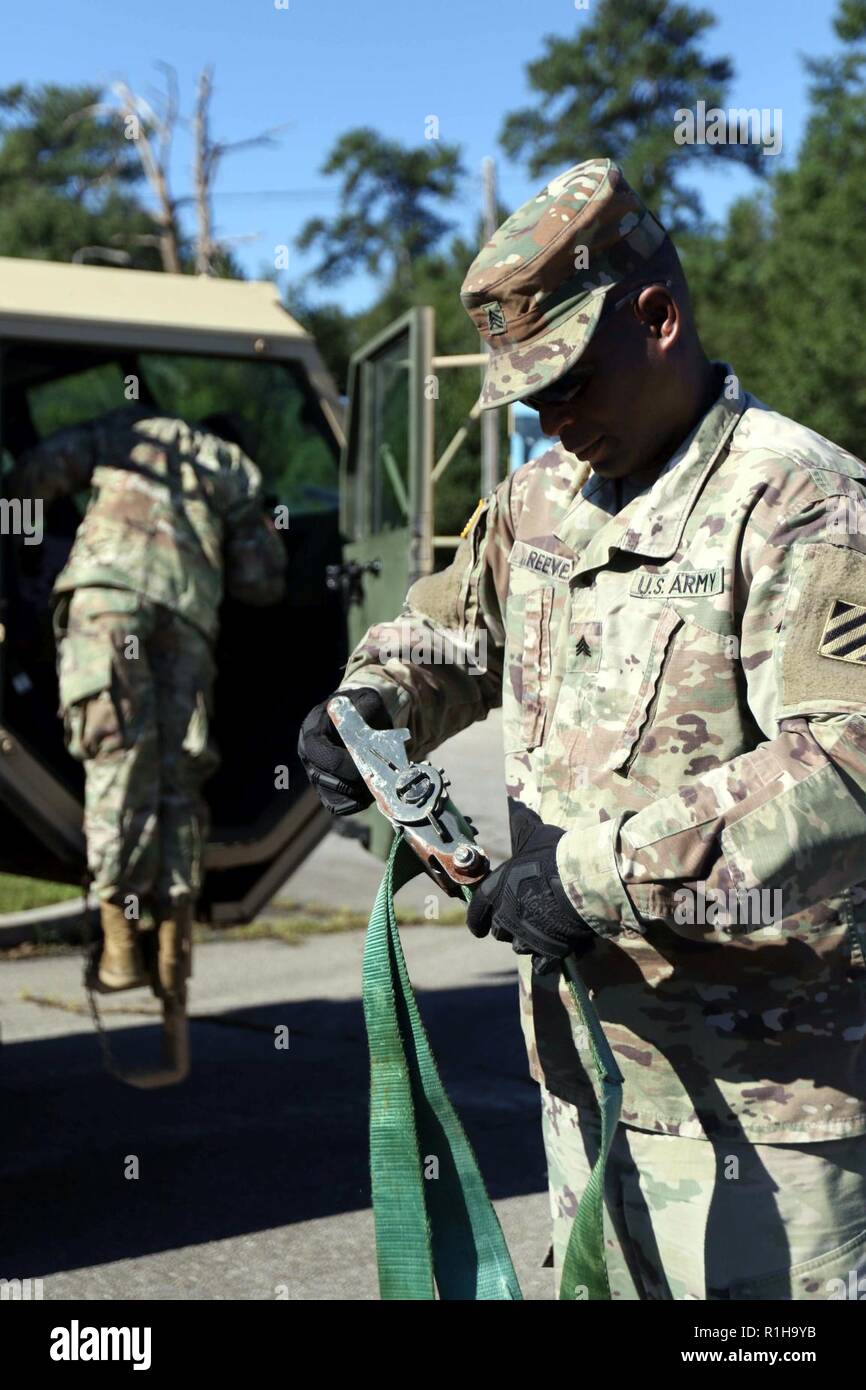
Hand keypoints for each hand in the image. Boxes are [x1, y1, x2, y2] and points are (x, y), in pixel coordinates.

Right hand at [298, 686, 391, 815]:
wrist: (361, 719)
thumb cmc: (362, 709)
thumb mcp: (366, 700)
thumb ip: (367, 708)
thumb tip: (368, 717)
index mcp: (312, 732)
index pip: (320, 753)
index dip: (343, 763)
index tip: (368, 764)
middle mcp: (309, 757)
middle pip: (327, 780)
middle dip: (356, 781)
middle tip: (380, 776)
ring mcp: (316, 776)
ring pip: (335, 797)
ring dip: (360, 794)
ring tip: (379, 781)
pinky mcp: (327, 791)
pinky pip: (341, 806)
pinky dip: (359, 802)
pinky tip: (372, 789)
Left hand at [466, 804, 592, 972]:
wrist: (583, 882)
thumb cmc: (555, 855)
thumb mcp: (535, 834)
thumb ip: (523, 825)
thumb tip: (518, 806)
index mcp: (496, 891)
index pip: (476, 911)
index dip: (476, 920)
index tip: (478, 927)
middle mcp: (506, 917)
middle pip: (499, 931)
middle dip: (507, 926)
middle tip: (521, 917)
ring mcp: (527, 937)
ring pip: (520, 947)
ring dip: (526, 941)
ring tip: (540, 931)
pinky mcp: (549, 951)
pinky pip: (542, 964)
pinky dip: (546, 960)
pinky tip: (554, 953)